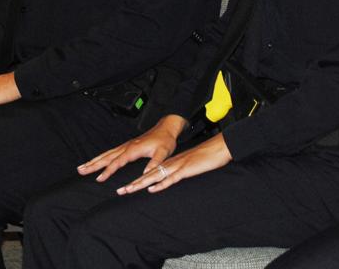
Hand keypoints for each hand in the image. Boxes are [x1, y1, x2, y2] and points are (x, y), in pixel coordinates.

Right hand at [78, 115, 188, 181]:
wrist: (166, 128)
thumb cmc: (165, 141)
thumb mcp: (163, 152)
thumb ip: (155, 163)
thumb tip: (146, 174)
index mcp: (133, 149)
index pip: (117, 162)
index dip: (108, 171)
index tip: (99, 178)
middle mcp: (126, 147)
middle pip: (106, 157)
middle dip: (93, 164)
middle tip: (80, 170)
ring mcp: (125, 146)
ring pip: (106, 154)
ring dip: (94, 161)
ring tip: (82, 167)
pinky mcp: (127, 146)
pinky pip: (110, 153)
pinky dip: (101, 157)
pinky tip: (97, 161)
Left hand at [116, 133, 231, 194]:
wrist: (218, 148)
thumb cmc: (205, 158)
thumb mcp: (189, 167)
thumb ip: (179, 173)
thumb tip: (170, 180)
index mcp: (171, 164)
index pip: (150, 174)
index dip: (137, 181)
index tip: (126, 188)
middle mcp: (171, 164)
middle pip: (148, 176)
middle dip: (133, 184)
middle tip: (120, 191)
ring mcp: (177, 166)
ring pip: (155, 176)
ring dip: (141, 184)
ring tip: (128, 190)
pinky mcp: (185, 169)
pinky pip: (171, 178)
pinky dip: (160, 184)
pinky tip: (152, 188)